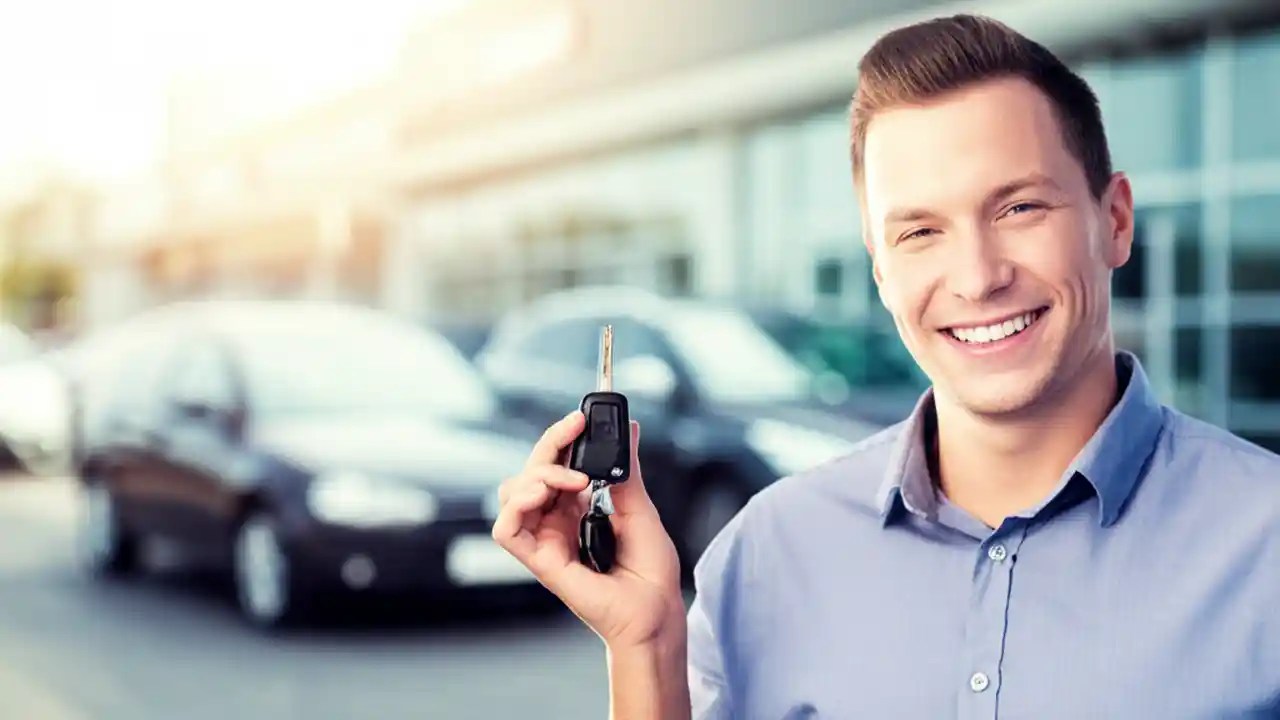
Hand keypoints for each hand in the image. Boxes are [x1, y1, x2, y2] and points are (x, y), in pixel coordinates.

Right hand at [492, 411, 683, 649]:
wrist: (655, 612)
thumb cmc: (650, 572)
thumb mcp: (641, 509)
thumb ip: (628, 472)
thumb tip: (630, 430)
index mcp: (579, 506)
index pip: (555, 463)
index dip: (561, 439)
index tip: (579, 419)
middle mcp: (557, 520)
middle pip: (531, 470)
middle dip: (550, 444)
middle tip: (573, 429)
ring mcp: (546, 539)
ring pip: (512, 493)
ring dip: (536, 474)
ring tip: (572, 479)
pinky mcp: (539, 561)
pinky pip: (505, 530)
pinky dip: (516, 506)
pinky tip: (542, 495)